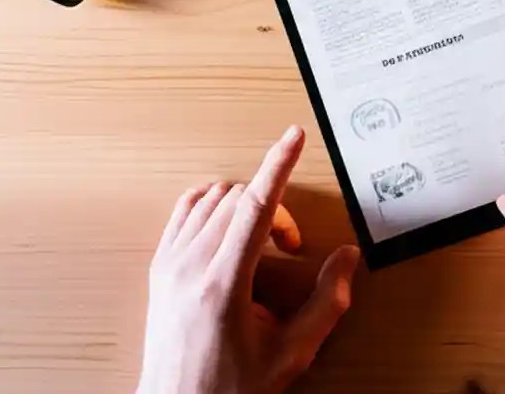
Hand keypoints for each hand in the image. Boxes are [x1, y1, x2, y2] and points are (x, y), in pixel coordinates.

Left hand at [138, 126, 360, 393]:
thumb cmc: (231, 389)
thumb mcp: (290, 355)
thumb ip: (326, 304)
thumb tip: (347, 258)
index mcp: (223, 286)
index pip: (255, 207)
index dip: (278, 166)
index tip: (293, 136)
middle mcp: (190, 267)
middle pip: (238, 200)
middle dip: (276, 210)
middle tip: (292, 248)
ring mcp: (169, 264)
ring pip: (212, 200)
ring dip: (246, 208)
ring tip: (263, 247)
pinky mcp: (158, 266)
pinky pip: (186, 210)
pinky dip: (214, 206)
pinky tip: (230, 227)